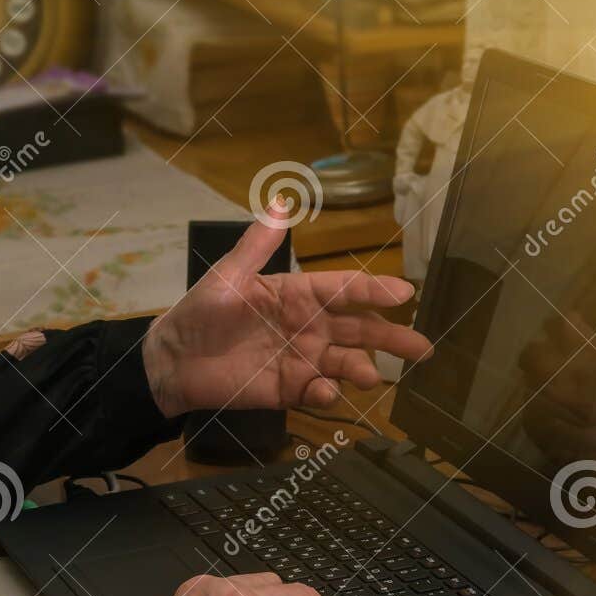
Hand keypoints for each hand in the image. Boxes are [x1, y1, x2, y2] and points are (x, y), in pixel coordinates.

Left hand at [141, 202, 432, 417]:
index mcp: (298, 294)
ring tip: (370, 377)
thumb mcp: (227, 276)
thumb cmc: (200, 313)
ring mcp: (302, 359)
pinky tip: (329, 393)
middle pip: (360, 331)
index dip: (374, 291)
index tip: (405, 293)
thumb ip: (256, 245)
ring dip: (362, 369)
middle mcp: (309, 326)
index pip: (344, 290)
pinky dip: (327, 394)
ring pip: (345, 363)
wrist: (173, 362)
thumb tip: (279, 202)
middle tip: (422, 348)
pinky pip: (317, 392)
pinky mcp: (289, 390)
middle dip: (392, 337)